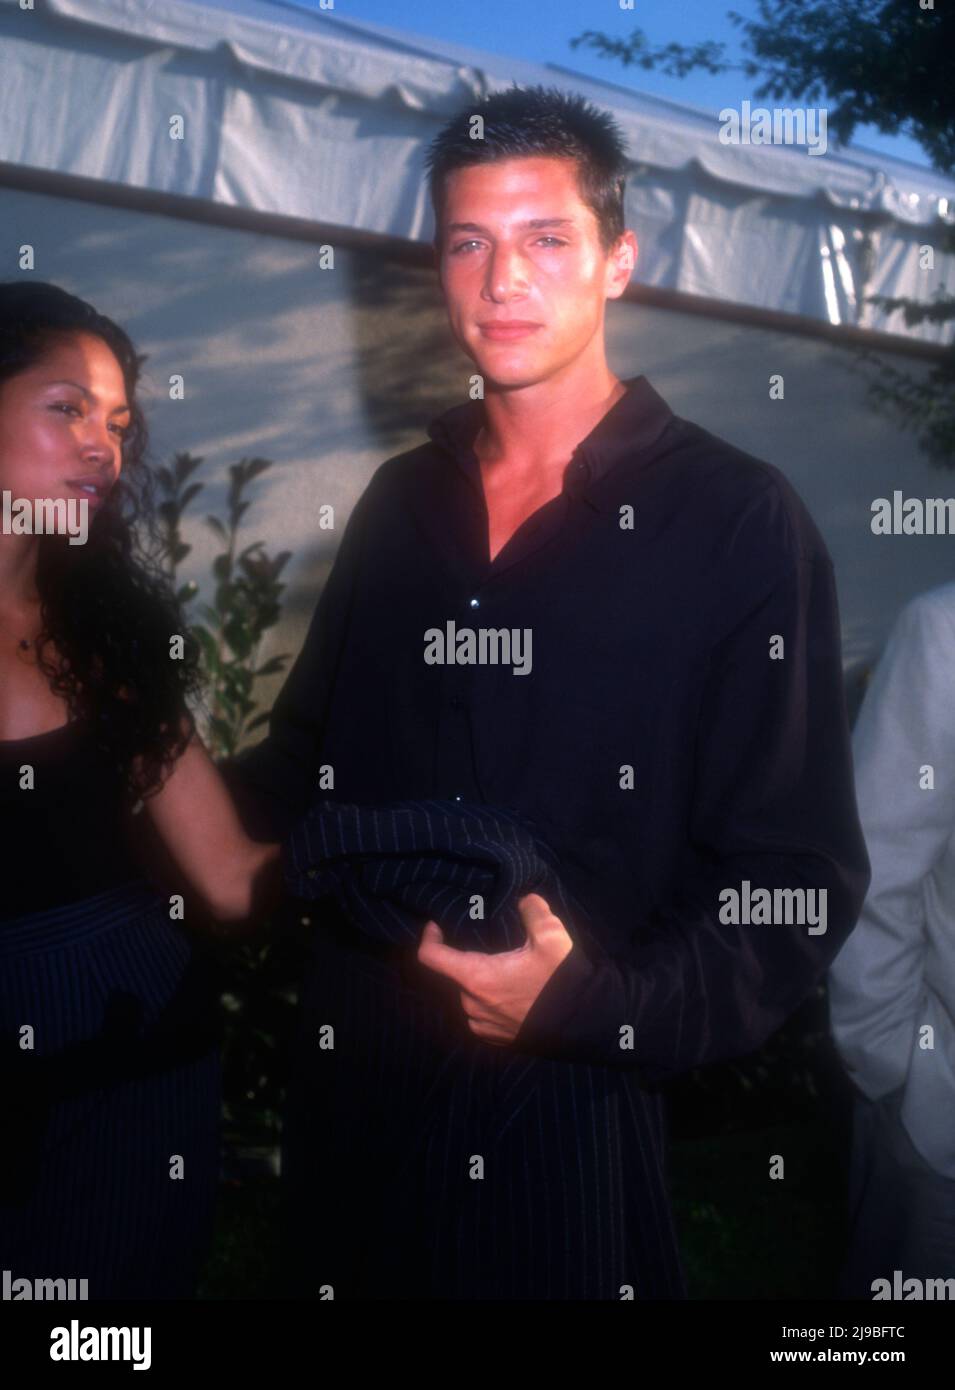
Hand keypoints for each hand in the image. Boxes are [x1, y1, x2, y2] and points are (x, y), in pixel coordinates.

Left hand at [416, 893, 574, 1044]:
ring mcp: (482, 1025)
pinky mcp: (495, 1039)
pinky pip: (480, 1014)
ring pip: (468, 995)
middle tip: (490, 946)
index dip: (428, 938)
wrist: (584, 1024)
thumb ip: (532, 910)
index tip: (437, 926)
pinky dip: (488, 1001)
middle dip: (466, 958)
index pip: (430, 957)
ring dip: (479, 981)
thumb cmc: (560, 980)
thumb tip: (523, 899)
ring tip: (504, 970)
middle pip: (454, 974)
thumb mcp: (551, 936)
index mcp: (476, 977)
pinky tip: (510, 993)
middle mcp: (471, 1004)